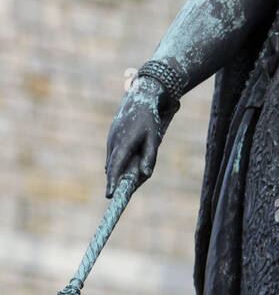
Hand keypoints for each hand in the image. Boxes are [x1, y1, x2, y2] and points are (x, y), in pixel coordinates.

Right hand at [105, 76, 165, 196]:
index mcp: (124, 143)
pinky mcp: (111, 139)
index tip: (109, 195)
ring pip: (112, 162)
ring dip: (117, 172)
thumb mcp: (153, 138)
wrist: (139, 98)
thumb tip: (145, 174)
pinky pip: (113, 156)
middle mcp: (114, 143)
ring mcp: (111, 140)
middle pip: (112, 168)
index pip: (116, 166)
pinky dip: (118, 164)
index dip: (112, 181)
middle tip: (114, 197)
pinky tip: (125, 167)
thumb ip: (149, 157)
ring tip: (123, 182)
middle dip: (113, 182)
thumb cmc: (149, 119)